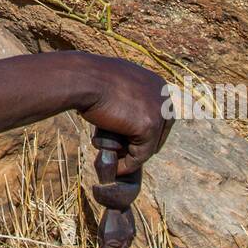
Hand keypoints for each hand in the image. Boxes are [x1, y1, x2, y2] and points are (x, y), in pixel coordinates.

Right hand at [75, 55, 174, 173]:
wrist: (83, 79)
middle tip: (123, 154)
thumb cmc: (91, 79)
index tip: (130, 141)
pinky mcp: (149, 126)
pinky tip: (117, 169)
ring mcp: (158, 111)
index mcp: (157, 84)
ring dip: (134, 155)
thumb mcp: (117, 82)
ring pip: (150, 144)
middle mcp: (164, 96)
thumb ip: (127, 94)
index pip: (159, 115)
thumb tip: (127, 109)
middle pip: (159, 130)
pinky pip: (141, 154)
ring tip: (118, 162)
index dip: (144, 130)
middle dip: (142, 143)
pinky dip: (129, 164)